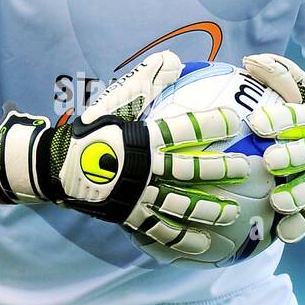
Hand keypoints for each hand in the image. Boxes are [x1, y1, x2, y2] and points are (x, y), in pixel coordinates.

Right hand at [0, 51, 253, 257]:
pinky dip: (184, 240)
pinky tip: (206, 246)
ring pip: (179, 205)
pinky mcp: (131, 217)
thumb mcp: (115, 102)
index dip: (210, 124)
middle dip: (220, 169)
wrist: (57, 167)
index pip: (182, 128)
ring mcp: (138, 195)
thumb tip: (175, 58)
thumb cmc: (92, 131)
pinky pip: (162, 231)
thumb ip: (146, 82)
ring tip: (234, 213)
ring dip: (208, 209)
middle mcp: (143, 168)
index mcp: (142, 138)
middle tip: (247, 168)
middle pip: (188, 169)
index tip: (236, 121)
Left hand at [241, 52, 304, 242]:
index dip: (280, 120)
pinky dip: (303, 223)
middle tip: (270, 161)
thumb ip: (277, 73)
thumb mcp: (302, 86)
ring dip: (299, 193)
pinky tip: (284, 233)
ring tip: (278, 201)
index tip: (256, 124)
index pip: (300, 116)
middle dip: (293, 156)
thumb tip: (248, 60)